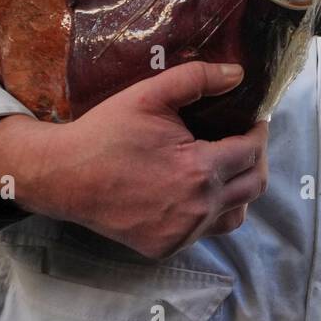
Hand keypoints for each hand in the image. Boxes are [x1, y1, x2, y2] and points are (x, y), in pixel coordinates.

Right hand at [0, 62, 268, 259]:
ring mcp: (183, 232)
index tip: (254, 121)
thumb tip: (238, 74)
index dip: (258, 133)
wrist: (62, 176)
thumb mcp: (150, 95)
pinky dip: (212, 211)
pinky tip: (198, 189)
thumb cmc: (105, 133)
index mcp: (199, 170)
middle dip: (256, 159)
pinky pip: (207, 231)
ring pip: (236, 214)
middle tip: (246, 140)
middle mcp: (197, 207)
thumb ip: (197, 79)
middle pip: (254, 185)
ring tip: (227, 166)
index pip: (252, 152)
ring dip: (240, 189)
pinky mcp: (167, 246)